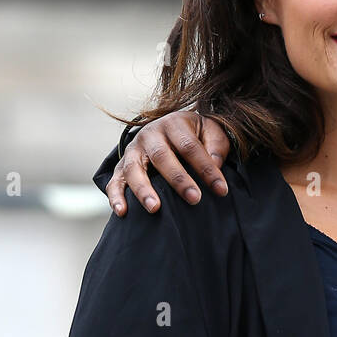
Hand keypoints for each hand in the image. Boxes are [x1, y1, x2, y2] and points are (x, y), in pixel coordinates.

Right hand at [106, 110, 231, 215]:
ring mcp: (133, 151)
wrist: (169, 129)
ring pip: (134, 169)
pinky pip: (115, 181)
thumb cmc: (195, 135)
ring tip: (155, 209)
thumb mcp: (210, 132)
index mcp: (173, 124)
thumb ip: (216, 147)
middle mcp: (150, 135)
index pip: (190, 146)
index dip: (206, 168)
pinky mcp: (121, 167)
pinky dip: (115, 196)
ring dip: (143, 189)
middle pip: (162, 157)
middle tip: (195, 199)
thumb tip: (216, 164)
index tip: (221, 189)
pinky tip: (122, 212)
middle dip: (178, 179)